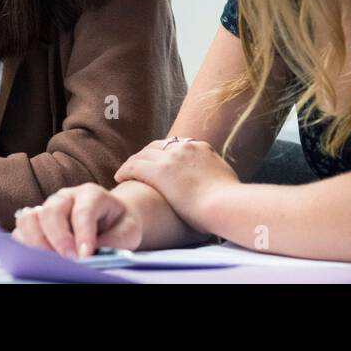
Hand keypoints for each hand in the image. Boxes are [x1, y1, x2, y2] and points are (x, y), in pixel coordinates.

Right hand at [12, 183, 142, 258]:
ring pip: (29, 219)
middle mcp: (65, 197)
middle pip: (51, 211)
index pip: (83, 211)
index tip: (86, 256)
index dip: (83, 234)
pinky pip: (20, 232)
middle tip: (69, 261)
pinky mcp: (35, 223)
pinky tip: (37, 261)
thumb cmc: (120, 225)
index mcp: (91, 194)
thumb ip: (112, 243)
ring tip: (50, 263)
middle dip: (58, 239)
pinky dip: (24, 247)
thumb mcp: (127, 233)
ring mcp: (47, 208)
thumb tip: (89, 257)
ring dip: (36, 243)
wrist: (113, 220)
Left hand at [113, 137, 239, 233]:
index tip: (159, 163)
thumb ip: (217, 177)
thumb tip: (219, 185)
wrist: (226, 205)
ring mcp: (171, 158)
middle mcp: (186, 147)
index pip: (177, 145)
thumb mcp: (226, 180)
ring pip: (143, 154)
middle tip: (139, 166)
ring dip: (134, 163)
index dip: (165, 154)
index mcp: (202, 148)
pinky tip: (120, 178)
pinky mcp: (159, 171)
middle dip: (147, 155)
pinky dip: (125, 170)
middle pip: (158, 146)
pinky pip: (134, 166)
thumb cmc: (230, 202)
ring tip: (126, 172)